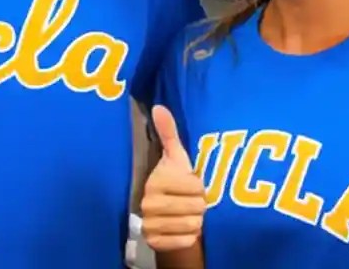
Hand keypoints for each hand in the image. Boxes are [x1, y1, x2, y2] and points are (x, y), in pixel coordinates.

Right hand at [140, 106, 205, 251]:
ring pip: (193, 224)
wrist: (165, 217)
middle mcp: (149, 204)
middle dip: (199, 205)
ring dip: (195, 221)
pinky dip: (189, 236)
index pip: (195, 186)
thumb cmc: (175, 183)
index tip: (190, 185)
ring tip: (187, 214)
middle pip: (197, 207)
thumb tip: (159, 106)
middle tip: (190, 201)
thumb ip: (168, 133)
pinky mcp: (155, 242)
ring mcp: (150, 225)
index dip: (199, 186)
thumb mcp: (175, 158)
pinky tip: (182, 228)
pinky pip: (186, 240)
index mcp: (156, 181)